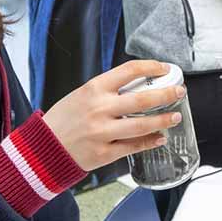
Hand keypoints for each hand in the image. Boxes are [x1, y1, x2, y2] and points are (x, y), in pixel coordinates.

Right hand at [43, 60, 185, 171]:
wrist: (42, 149)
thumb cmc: (62, 120)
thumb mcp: (80, 95)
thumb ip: (106, 91)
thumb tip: (136, 86)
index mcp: (93, 89)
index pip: (129, 71)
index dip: (151, 67)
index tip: (164, 68)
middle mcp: (99, 109)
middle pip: (143, 99)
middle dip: (166, 94)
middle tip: (179, 91)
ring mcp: (102, 132)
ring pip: (142, 125)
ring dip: (163, 120)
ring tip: (175, 116)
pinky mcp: (104, 153)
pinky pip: (133, 146)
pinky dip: (149, 142)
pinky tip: (159, 138)